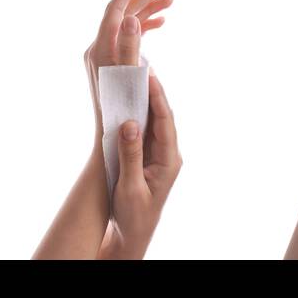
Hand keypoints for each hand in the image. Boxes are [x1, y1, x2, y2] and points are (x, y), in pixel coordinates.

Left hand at [85, 0, 171, 129]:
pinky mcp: (111, 64)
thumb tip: (130, 17)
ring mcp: (104, 57)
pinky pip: (127, 37)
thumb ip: (130, 47)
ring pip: (126, 24)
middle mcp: (98, 50)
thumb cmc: (124, 117)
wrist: (112, 143)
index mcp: (101, 49)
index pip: (114, 10)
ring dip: (147, 9)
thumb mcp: (130, 79)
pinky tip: (160, 22)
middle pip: (121, 13)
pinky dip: (144, 26)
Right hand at [102, 74, 180, 258]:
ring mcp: (159, 154)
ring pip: (154, 121)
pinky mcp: (148, 156)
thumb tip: (129, 124)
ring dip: (145, 99)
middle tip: (141, 65)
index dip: (158, 97)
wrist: (134, 233)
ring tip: (135, 75)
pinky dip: (138, 112)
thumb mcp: (130, 187)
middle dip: (153, 90)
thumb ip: (130, 155)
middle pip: (162, 116)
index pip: (165, 122)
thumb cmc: (134, 214)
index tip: (149, 76)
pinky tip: (129, 99)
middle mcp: (168, 154)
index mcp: (169, 161)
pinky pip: (145, 129)